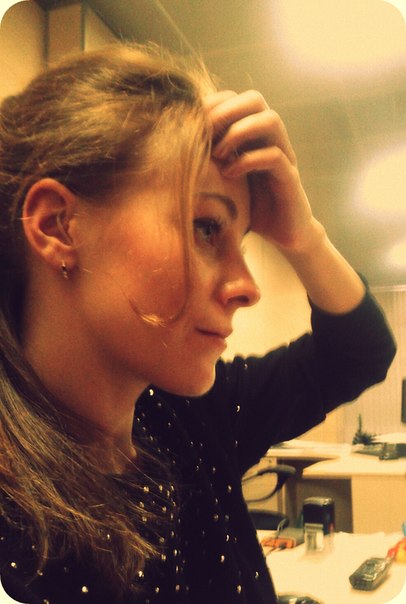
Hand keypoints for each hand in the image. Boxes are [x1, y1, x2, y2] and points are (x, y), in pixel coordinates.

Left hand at [205, 90, 316, 252]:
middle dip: (225, 112)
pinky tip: (229, 174)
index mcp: (253, 134)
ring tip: (218, 154)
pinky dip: (248, 160)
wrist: (281, 234)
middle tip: (203, 134)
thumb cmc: (247, 207)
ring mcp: (284, 155)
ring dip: (239, 132)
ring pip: (270, 120)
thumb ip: (204, 161)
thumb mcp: (220, 181)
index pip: (235, 98)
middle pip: (255, 99)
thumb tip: (166, 147)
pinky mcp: (290, 178)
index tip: (190, 124)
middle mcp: (270, 139)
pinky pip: (275, 156)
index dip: (212, 104)